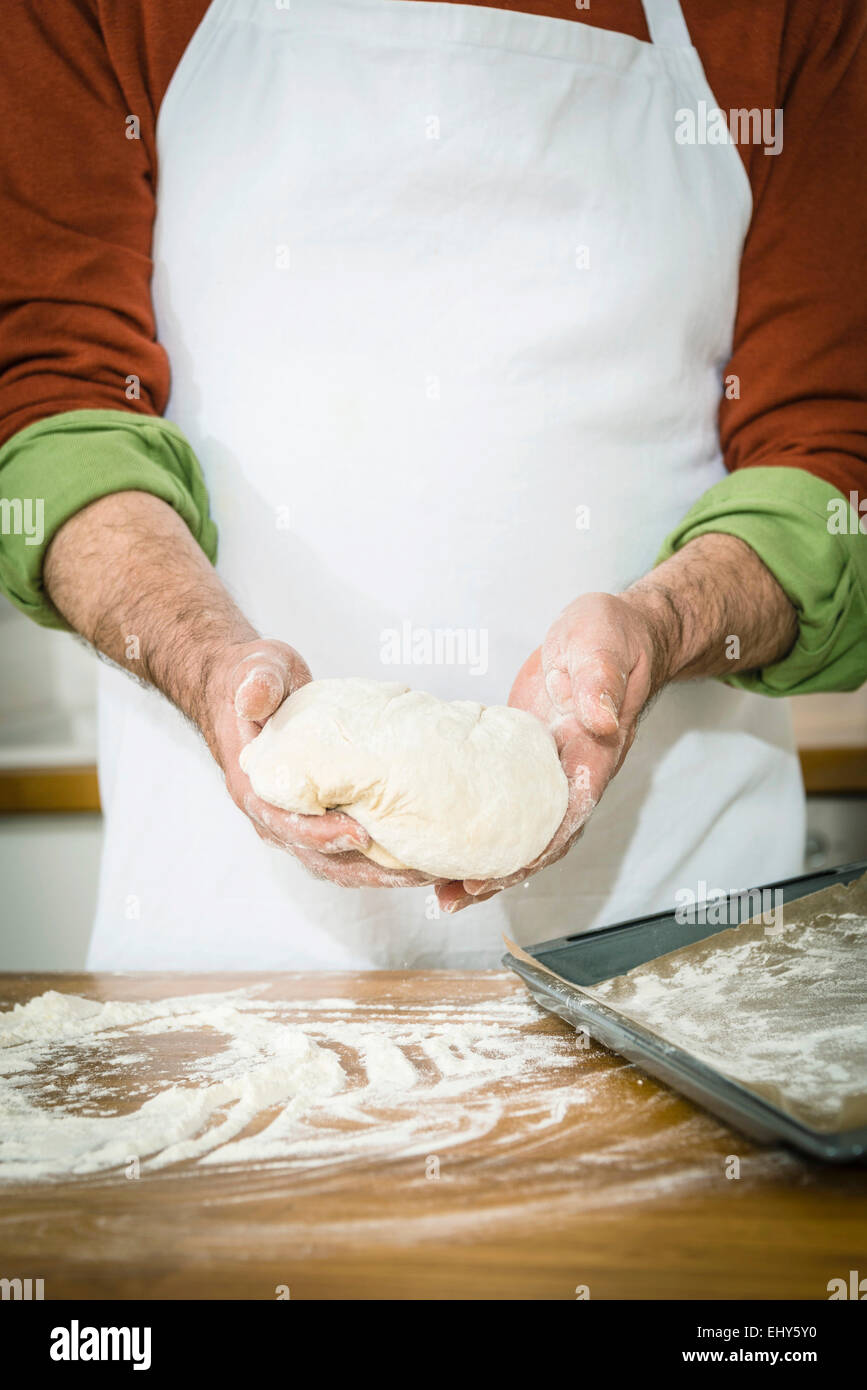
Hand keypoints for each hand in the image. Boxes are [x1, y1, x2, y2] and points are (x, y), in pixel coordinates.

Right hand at [202, 639, 435, 887]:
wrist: (251, 694)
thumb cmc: (256, 683)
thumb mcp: (257, 673)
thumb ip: (258, 682)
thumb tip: (253, 697)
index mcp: (254, 788)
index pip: (286, 823)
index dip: (322, 834)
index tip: (361, 835)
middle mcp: (273, 815)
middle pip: (319, 857)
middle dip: (367, 867)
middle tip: (414, 869)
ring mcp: (296, 822)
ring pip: (338, 863)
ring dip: (381, 872)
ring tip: (427, 873)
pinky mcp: (320, 817)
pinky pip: (349, 851)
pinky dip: (381, 859)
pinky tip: (419, 858)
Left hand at [436, 591, 666, 912]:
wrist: (617, 633)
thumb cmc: (612, 637)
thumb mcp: (602, 647)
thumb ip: (600, 681)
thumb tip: (599, 717)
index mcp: (593, 753)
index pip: (568, 816)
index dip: (535, 850)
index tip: (497, 873)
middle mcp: (573, 775)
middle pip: (540, 841)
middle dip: (499, 874)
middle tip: (451, 897)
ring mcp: (550, 773)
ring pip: (521, 832)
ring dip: (485, 864)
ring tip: (439, 893)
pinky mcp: (526, 762)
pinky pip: (505, 806)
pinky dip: (478, 829)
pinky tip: (443, 842)